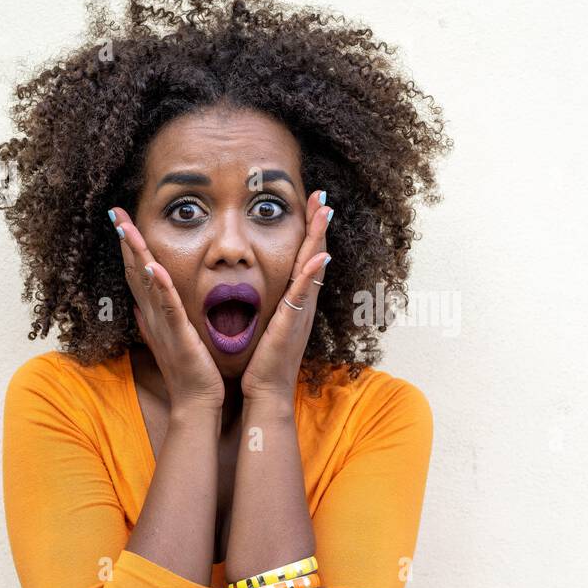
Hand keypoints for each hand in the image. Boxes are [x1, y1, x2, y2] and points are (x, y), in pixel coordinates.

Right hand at [110, 206, 225, 411]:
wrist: (197, 401)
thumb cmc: (190, 371)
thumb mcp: (172, 337)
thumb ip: (157, 318)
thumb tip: (141, 304)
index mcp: (154, 314)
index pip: (137, 274)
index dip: (128, 246)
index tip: (120, 220)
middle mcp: (153, 316)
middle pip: (134, 271)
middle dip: (126, 240)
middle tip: (114, 212)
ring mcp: (163, 324)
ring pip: (146, 283)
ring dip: (136, 254)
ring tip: (126, 228)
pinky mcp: (178, 335)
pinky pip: (168, 307)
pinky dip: (159, 286)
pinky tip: (153, 266)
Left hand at [240, 189, 332, 402]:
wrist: (266, 392)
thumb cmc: (263, 362)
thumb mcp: (267, 326)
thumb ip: (269, 306)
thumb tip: (263, 289)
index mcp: (294, 301)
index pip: (303, 259)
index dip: (309, 232)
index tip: (312, 205)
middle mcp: (302, 303)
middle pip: (314, 255)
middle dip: (319, 226)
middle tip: (323, 196)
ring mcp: (299, 311)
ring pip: (312, 267)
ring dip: (319, 239)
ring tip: (325, 211)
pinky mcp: (291, 323)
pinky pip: (303, 294)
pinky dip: (311, 274)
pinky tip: (320, 255)